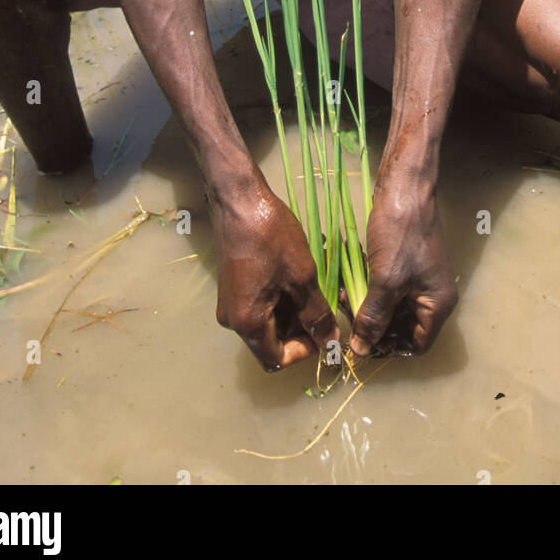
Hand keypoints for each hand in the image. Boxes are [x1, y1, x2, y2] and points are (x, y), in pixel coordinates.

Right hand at [212, 187, 338, 370]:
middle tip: (326, 307)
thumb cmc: (270, 235)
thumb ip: (316, 313)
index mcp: (247, 322)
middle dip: (302, 329)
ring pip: (268, 322)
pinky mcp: (234, 286)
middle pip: (272, 342)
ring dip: (295, 312)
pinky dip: (283, 298)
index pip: (277, 359)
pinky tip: (300, 276)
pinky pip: (261, 305)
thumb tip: (329, 341)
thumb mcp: (301, 275)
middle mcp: (233, 318)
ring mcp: (231, 302)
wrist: (239, 199)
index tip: (325, 331)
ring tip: (317, 287)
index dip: (305, 351)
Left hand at [349, 181, 457, 356]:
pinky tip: (346, 284)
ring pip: (391, 308)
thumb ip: (373, 318)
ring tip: (343, 302)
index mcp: (438, 304)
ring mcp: (418, 278)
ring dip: (367, 308)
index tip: (362, 346)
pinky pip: (386, 288)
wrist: (403, 187)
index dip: (389, 350)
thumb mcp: (385, 280)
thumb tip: (362, 350)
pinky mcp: (404, 263)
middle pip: (403, 327)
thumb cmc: (400, 234)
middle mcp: (432, 295)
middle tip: (347, 323)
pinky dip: (368, 290)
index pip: (416, 345)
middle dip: (374, 327)